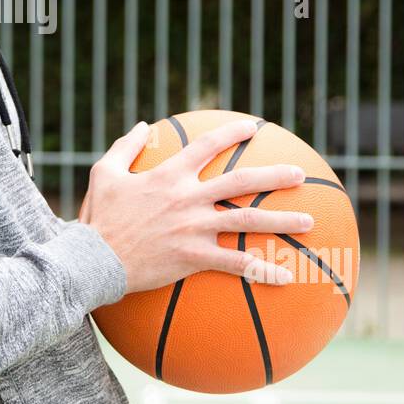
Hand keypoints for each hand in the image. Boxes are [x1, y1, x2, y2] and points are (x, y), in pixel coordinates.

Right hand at [78, 118, 312, 293]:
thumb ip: (125, 147)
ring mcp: (194, 228)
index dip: (231, 134)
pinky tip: (286, 277)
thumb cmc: (97, 218)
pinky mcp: (195, 257)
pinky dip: (262, 270)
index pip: (207, 146)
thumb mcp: (103, 173)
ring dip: (282, 220)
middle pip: (241, 181)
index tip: (252, 128)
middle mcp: (188, 198)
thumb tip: (142, 126)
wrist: (94, 259)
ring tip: (309, 222)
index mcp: (169, 175)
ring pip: (247, 220)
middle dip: (274, 175)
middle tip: (298, 175)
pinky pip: (235, 264)